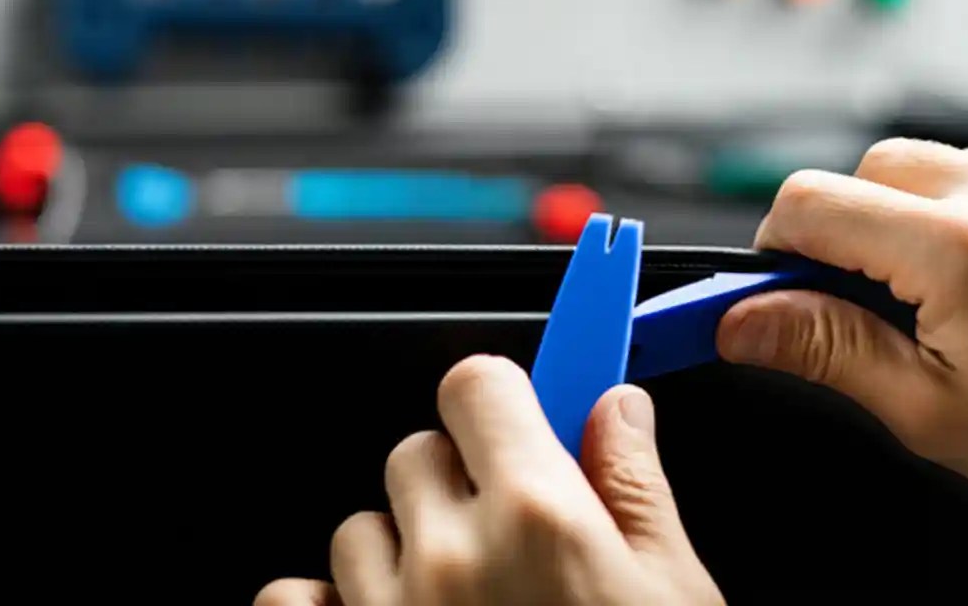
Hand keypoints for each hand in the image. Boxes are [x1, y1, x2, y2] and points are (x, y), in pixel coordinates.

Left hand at [254, 355, 723, 605]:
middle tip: (506, 542)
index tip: (513, 419)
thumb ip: (635, 488)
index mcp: (540, 519)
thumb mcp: (673, 597)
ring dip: (402, 553)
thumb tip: (616, 406)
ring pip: (359, 528)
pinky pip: (294, 599)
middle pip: (416, 451)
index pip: (476, 382)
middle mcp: (449, 558)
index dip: (499, 399)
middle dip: (460, 482)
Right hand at [718, 124, 967, 513]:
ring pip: (938, 160)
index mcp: (955, 249)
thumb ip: (828, 352)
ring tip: (962, 287)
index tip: (784, 287)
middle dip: (852, 228)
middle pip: (866, 168)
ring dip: (922, 212)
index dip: (776, 247)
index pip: (807, 202)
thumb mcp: (938, 414)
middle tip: (882, 302)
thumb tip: (745, 323)